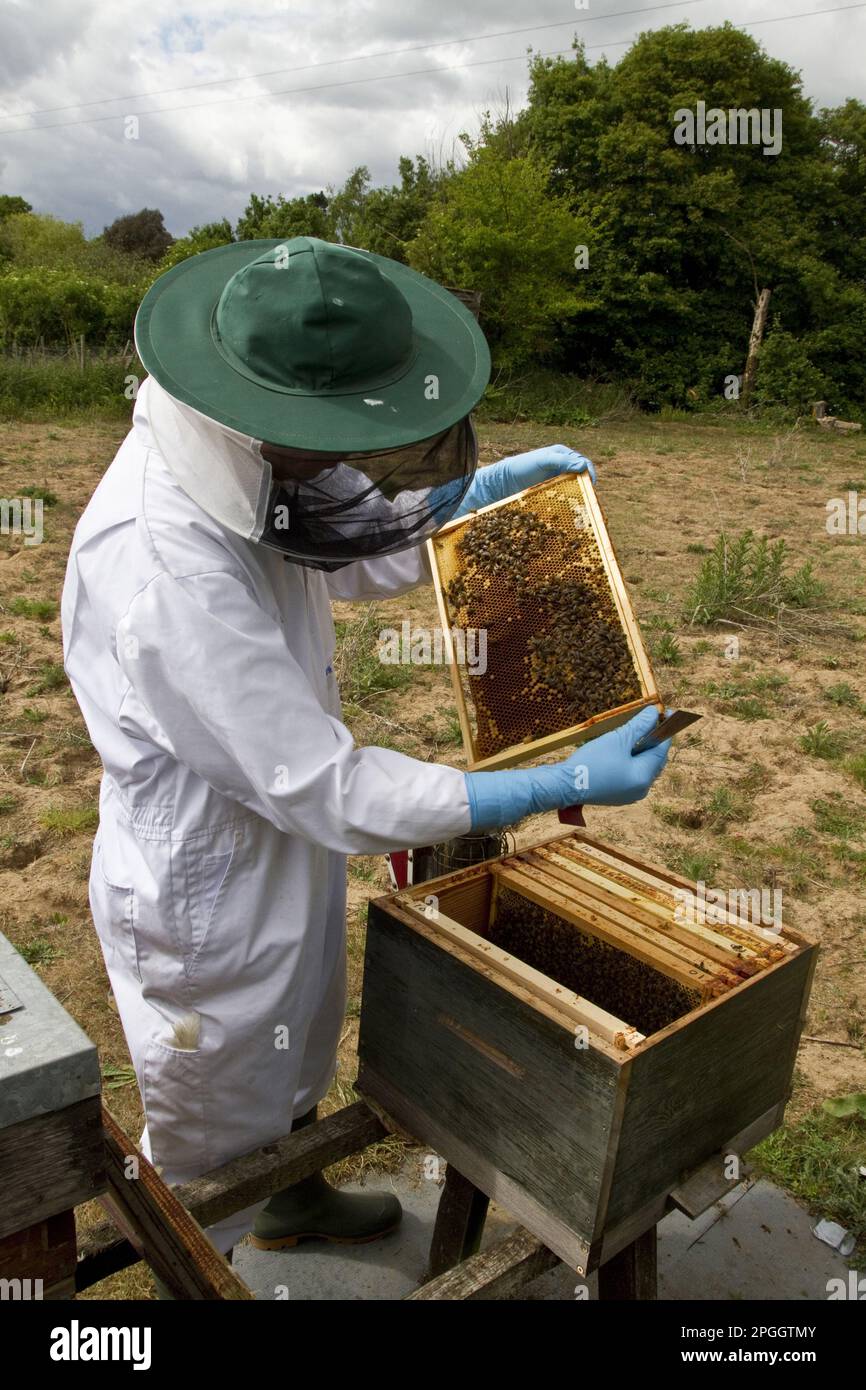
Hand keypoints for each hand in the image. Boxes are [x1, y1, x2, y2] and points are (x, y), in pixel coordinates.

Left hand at [455, 443, 595, 517]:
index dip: (589, 474)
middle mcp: (562, 466)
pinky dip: (569, 503)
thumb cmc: (522, 467)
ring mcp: (557, 480)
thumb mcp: (542, 461)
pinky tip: (570, 510)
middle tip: (588, 500)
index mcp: (563, 455)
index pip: (583, 463)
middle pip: (581, 477)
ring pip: (575, 488)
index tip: (590, 486)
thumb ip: (561, 461)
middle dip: (586, 487)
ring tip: (581, 507)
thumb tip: (583, 465)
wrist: (504, 482)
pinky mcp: (551, 492)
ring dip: (579, 496)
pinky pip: (565, 497)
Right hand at [561, 704, 671, 806]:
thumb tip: (653, 713)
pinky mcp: (616, 794)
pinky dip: (631, 760)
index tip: (666, 713)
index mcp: (644, 777)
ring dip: (641, 749)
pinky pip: (630, 773)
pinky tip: (623, 748)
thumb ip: (639, 726)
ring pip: (642, 767)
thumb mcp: (617, 739)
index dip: (665, 729)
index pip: (661, 750)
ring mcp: (628, 794)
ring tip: (636, 732)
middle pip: (654, 759)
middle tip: (650, 720)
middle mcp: (640, 789)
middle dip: (653, 739)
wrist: (563, 785)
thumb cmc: (591, 763)